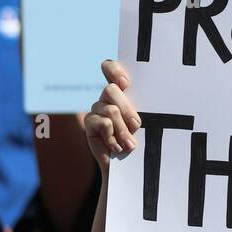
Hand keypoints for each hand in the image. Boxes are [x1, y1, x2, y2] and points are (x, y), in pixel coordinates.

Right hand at [86, 59, 142, 173]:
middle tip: (136, 125)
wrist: (125, 164)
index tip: (125, 82)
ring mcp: (97, 108)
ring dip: (123, 130)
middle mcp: (107, 97)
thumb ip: (137, 111)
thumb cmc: (138, 139)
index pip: (110, 68)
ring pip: (111, 110)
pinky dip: (112, 137)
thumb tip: (137, 114)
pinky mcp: (90, 122)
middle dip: (126, 109)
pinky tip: (116, 147)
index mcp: (122, 90)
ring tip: (129, 144)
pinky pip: (104, 123)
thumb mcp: (141, 122)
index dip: (114, 70)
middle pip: (111, 89)